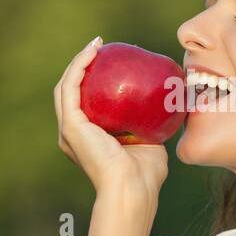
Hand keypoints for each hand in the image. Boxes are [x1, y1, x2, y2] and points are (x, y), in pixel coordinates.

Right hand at [54, 36, 167, 200]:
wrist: (133, 190)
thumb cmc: (145, 176)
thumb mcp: (151, 143)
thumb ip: (152, 127)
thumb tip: (169, 108)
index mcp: (89, 138)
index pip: (85, 103)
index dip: (92, 80)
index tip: (110, 60)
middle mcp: (74, 133)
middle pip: (71, 90)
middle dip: (82, 65)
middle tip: (101, 47)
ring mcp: (69, 129)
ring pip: (66, 86)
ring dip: (79, 61)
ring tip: (96, 44)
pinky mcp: (71, 125)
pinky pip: (71, 87)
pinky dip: (79, 66)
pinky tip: (93, 52)